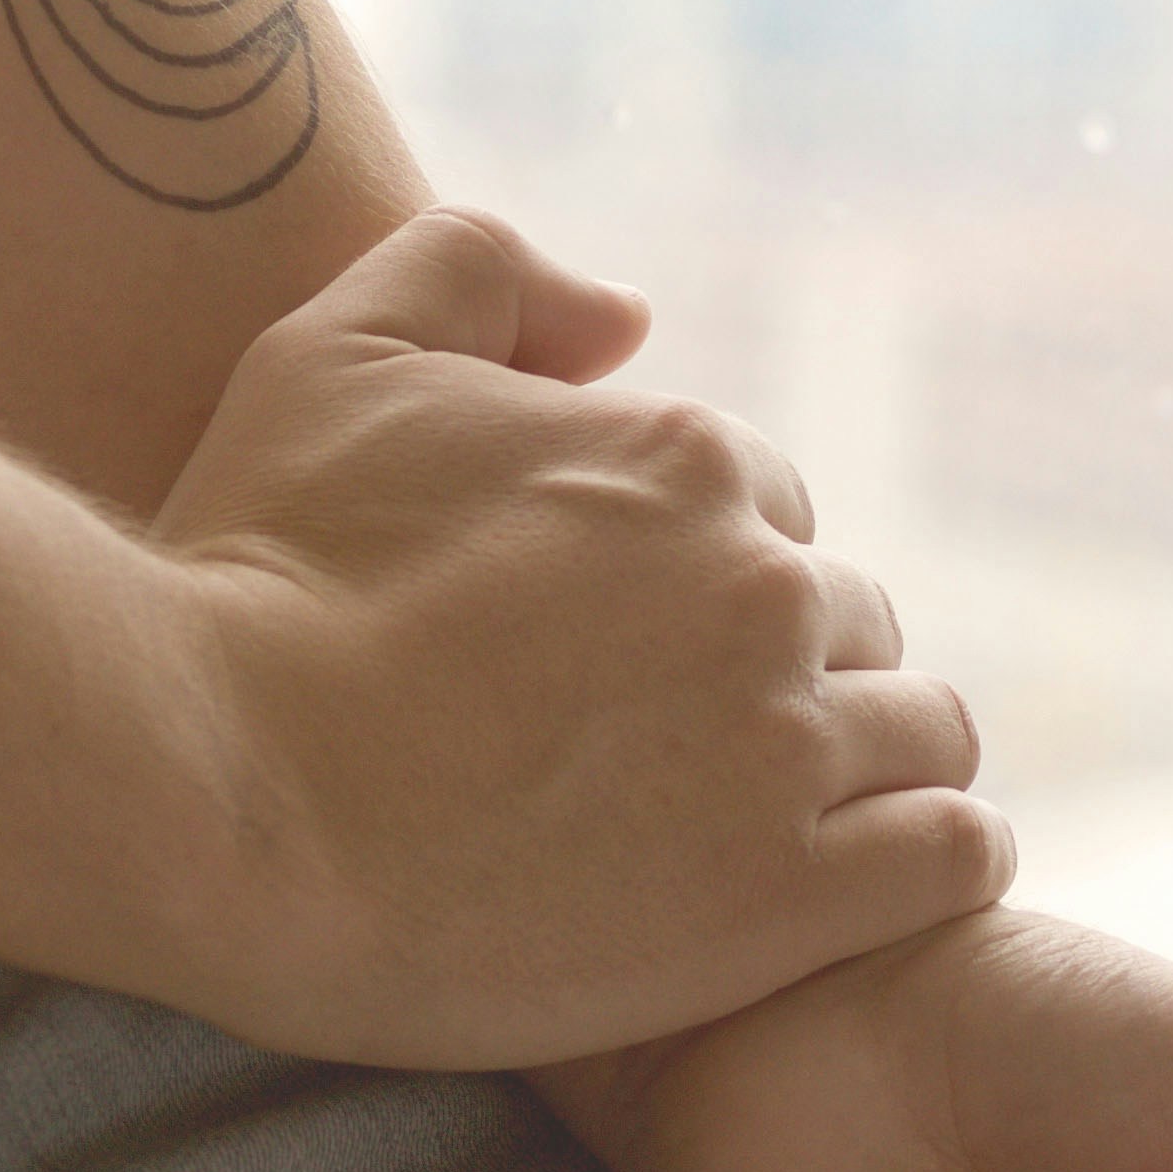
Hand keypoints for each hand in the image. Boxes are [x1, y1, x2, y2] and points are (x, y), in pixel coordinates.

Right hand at [139, 206, 1014, 1069]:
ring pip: (920, 730)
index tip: (605, 656)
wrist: (215, 797)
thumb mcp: (335, 353)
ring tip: (750, 828)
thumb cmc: (253, 577)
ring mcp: (790, 745)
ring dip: (859, 763)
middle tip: (655, 756)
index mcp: (682, 459)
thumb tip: (629, 316)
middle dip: (770, 669)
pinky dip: (929, 856)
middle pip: (841, 616)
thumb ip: (486, 274)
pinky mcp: (797, 896)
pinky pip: (957, 854)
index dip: (687, 576)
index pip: (760, 504)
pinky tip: (845, 884)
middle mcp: (762, 585)